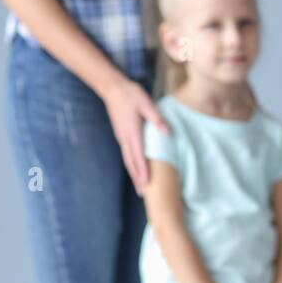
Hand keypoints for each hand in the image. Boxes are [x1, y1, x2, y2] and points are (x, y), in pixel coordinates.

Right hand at [101, 76, 171, 194]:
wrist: (112, 88)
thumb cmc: (131, 95)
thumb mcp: (147, 104)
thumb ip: (157, 119)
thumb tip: (169, 134)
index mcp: (133, 132)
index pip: (139, 157)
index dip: (143, 172)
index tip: (146, 186)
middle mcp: (126, 138)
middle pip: (132, 163)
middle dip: (137, 178)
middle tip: (143, 194)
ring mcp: (122, 137)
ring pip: (128, 159)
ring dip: (134, 173)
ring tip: (139, 185)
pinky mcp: (121, 134)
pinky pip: (126, 153)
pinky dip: (131, 163)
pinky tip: (135, 167)